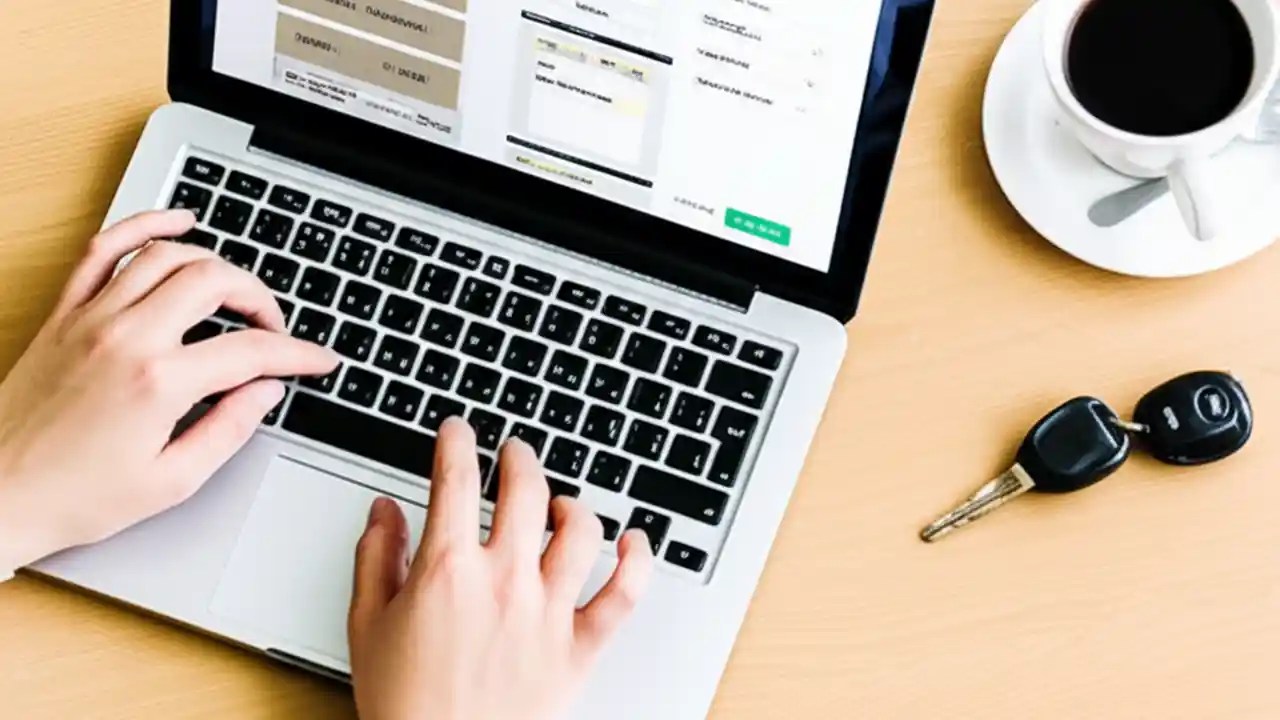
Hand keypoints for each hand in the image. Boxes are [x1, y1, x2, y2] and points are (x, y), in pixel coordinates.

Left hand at [0, 210, 338, 573]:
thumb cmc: (73, 497)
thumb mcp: (171, 481)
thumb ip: (229, 429)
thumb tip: (264, 392)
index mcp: (159, 382)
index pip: (251, 350)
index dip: (297, 354)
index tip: (317, 361)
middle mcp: (126, 337)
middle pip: (216, 282)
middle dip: (261, 299)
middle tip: (274, 330)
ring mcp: (91, 318)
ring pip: (169, 256)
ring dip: (215, 265)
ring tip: (235, 292)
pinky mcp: (65, 314)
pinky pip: (104, 249)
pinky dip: (145, 226)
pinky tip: (177, 224)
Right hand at [348, 419, 654, 719]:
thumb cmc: (405, 704)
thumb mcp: (367, 625)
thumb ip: (375, 558)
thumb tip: (384, 510)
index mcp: (448, 570)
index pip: (456, 480)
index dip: (456, 443)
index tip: (457, 433)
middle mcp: (505, 581)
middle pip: (526, 490)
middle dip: (518, 457)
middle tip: (512, 452)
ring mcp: (548, 612)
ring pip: (580, 531)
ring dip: (570, 504)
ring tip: (558, 502)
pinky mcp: (579, 647)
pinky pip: (624, 595)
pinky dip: (636, 562)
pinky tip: (632, 541)